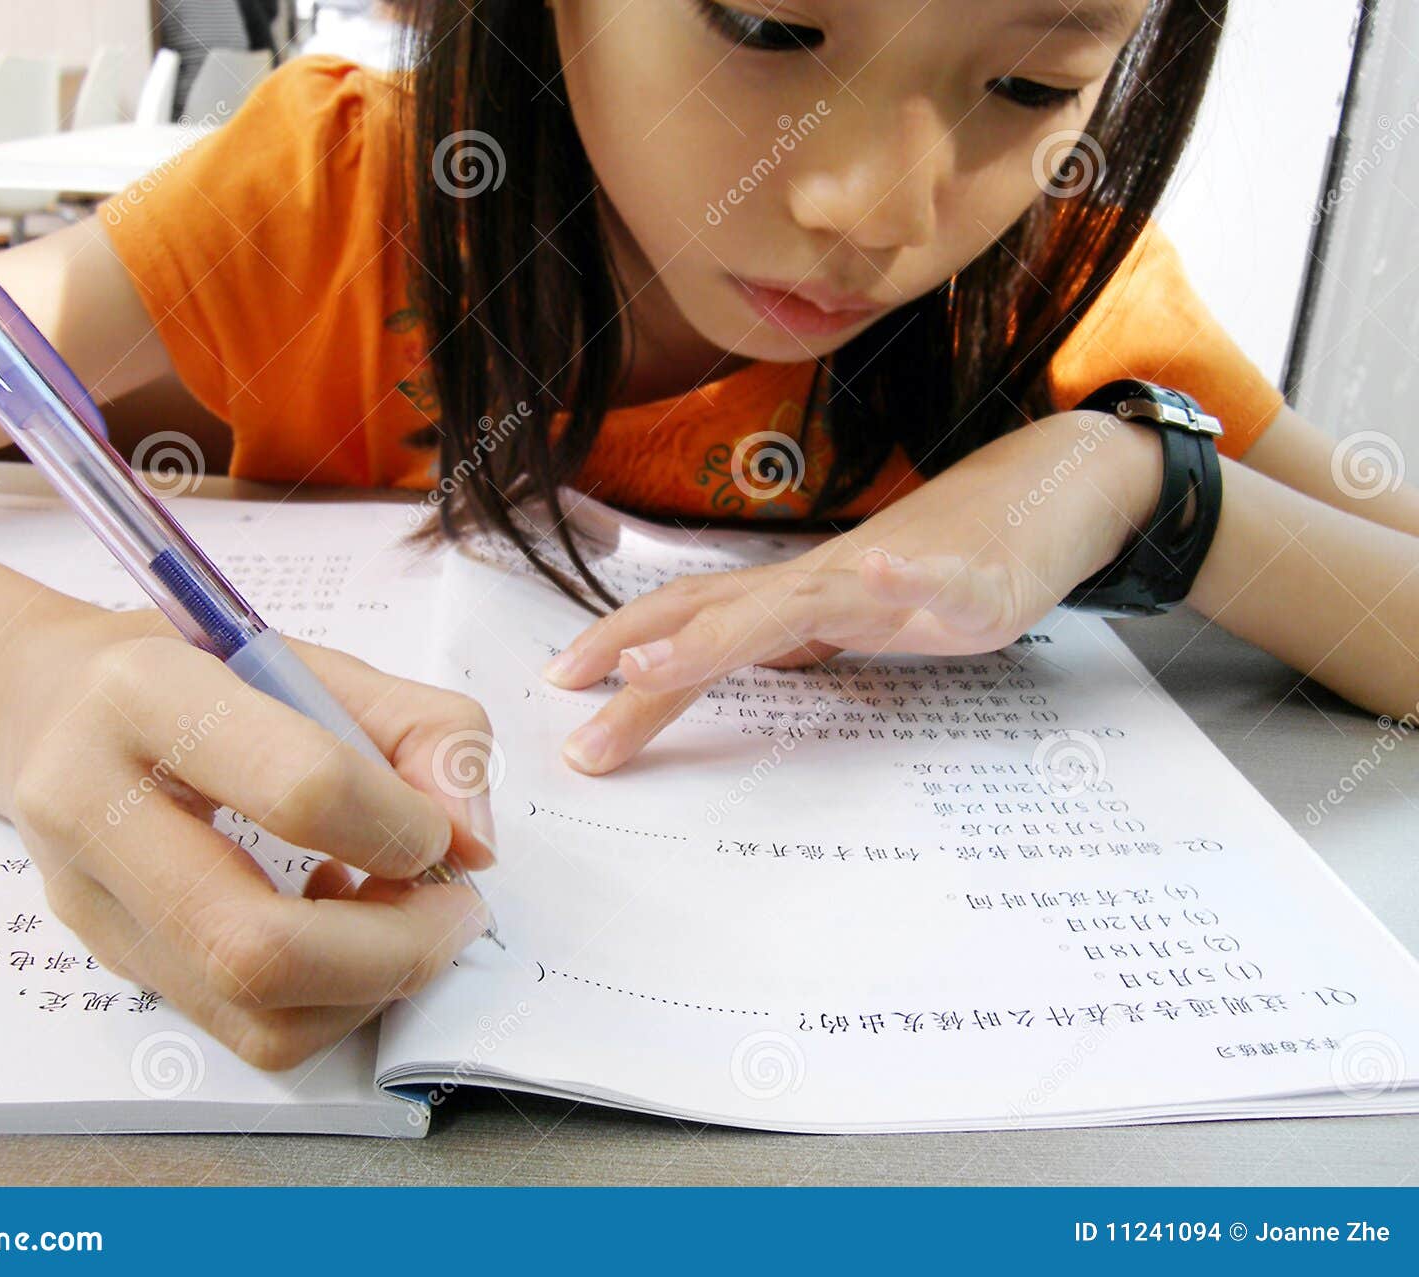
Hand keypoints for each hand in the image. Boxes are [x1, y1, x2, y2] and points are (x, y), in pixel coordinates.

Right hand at [0, 605, 497, 1069]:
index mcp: (146, 695)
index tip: (437, 831)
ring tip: (398, 919)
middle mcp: (90, 806)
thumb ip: (426, 732)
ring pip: (253, 1016)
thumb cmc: (207, 677)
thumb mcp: (321, 664)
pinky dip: (327, 1002)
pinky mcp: (112, 964)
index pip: (300, 789)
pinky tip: (335, 927)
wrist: (56, 706)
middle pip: (257, 947)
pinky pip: (245, 1032)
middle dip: (394, 950)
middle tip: (453, 912)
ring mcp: (90, 903)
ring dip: (369, 989)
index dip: (400, 825)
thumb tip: (472, 843)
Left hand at [544, 410, 1162, 773]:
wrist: (1033, 500)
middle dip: (639, 666)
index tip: (563, 682)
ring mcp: (888, 578)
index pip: (691, 617)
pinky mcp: (965, 585)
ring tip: (654, 667)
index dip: (623, 644)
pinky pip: (934, 585)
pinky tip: (882, 581)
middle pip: (715, 619)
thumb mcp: (848, 616)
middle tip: (579, 722)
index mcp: (792, 596)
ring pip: (794, 605)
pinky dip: (905, 584)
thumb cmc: (934, 565)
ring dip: (719, 636)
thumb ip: (785, 638)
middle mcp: (821, 581)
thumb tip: (721, 664)